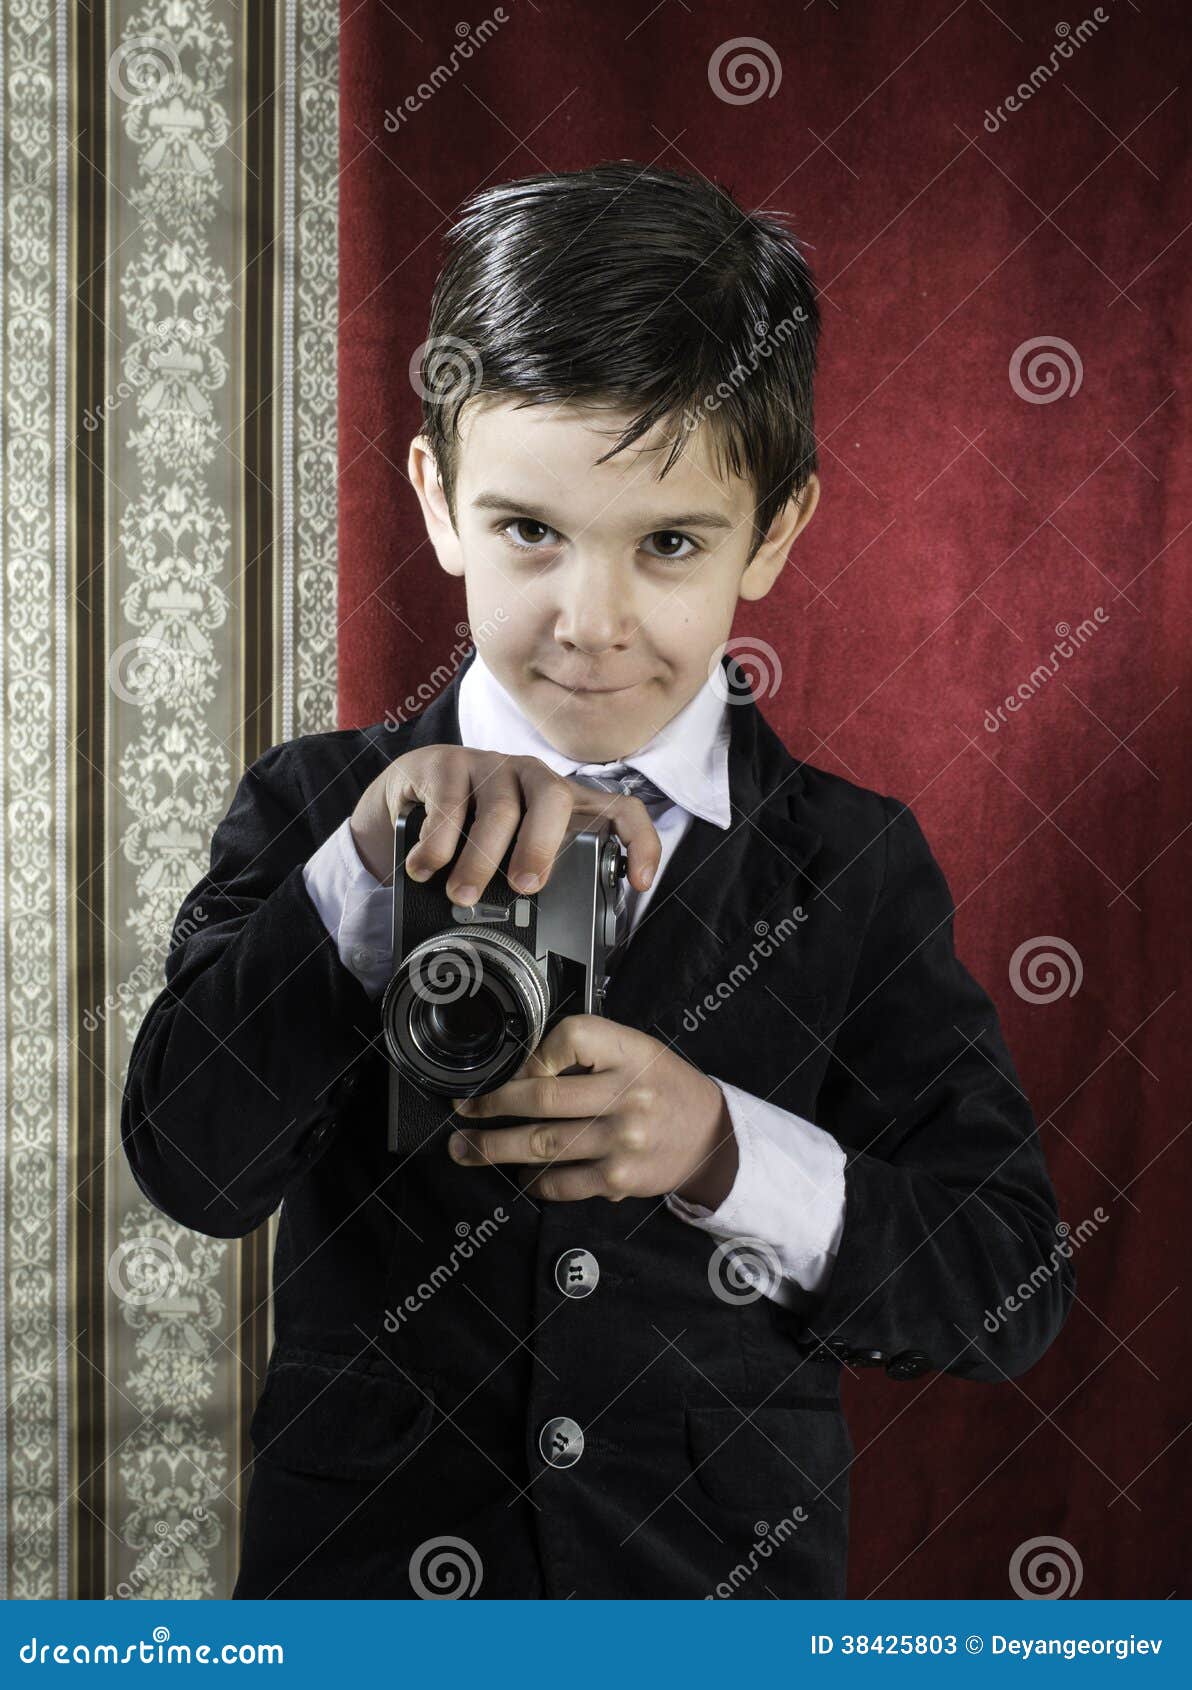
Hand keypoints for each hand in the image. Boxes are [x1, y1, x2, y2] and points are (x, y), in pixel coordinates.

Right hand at [350, 744, 661, 902]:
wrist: (410, 793)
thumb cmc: (473, 829)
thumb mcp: (511, 852)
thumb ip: (536, 879)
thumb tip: (560, 940)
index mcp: (562, 803)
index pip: (619, 809)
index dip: (639, 841)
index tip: (640, 881)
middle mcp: (533, 777)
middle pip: (554, 798)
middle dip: (541, 846)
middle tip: (525, 887)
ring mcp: (491, 765)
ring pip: (498, 806)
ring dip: (480, 858)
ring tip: (462, 894)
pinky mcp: (447, 763)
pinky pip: (449, 802)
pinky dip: (436, 844)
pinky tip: (424, 868)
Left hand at [447, 1013, 739, 1206]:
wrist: (711, 1136)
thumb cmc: (664, 1087)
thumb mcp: (637, 1049)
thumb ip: (589, 1052)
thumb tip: (524, 1071)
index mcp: (631, 1053)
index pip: (570, 1038)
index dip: (533, 1054)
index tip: (513, 1070)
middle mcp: (627, 1095)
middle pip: (541, 1098)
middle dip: (491, 1107)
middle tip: (462, 1113)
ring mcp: (621, 1140)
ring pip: (542, 1144)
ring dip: (495, 1148)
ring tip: (467, 1149)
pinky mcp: (618, 1177)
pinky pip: (562, 1181)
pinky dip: (534, 1180)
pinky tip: (520, 1175)